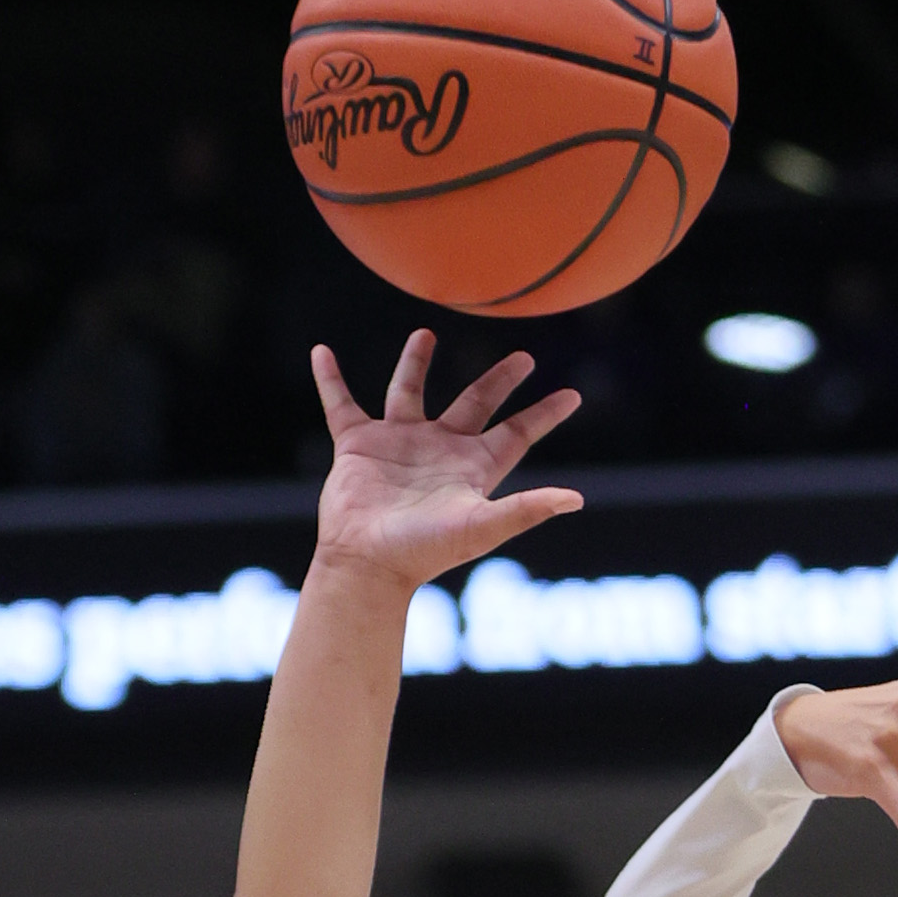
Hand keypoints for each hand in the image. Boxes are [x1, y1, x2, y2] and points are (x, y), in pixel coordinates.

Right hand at [312, 329, 581, 590]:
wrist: (369, 562)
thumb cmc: (426, 550)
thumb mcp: (482, 526)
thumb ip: (527, 509)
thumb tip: (576, 500)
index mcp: (473, 467)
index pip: (517, 433)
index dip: (544, 415)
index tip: (573, 395)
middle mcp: (439, 450)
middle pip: (476, 403)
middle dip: (499, 381)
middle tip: (524, 358)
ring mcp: (398, 444)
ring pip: (409, 392)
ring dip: (415, 364)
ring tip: (425, 334)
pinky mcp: (358, 445)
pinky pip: (341, 404)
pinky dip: (330, 380)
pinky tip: (321, 353)